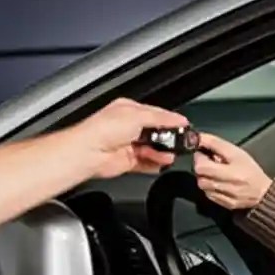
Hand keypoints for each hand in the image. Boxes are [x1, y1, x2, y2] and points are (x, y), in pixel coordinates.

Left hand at [70, 98, 189, 179]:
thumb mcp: (137, 116)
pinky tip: (161, 164)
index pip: (156, 113)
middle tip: (180, 142)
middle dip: (168, 138)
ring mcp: (128, 144)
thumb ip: (160, 117)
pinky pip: (145, 163)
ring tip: (170, 155)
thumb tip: (178, 118)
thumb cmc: (104, 129)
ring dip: (162, 152)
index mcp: (129, 110)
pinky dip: (154, 164)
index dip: (170, 120)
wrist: (90, 152)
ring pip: (152, 149)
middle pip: (155, 132)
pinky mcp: (127, 161)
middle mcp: (128, 127)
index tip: (184, 126)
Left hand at [193, 133, 272, 209]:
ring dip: (205, 177)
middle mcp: (226, 186)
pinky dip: (210, 187)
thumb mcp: (236, 152)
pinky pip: (209, 194)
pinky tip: (219, 183)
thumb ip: (216, 144)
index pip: (201, 166)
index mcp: (230, 172)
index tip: (204, 153)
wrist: (263, 192)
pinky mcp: (224, 204)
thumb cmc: (250, 169)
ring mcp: (225, 197)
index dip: (199, 157)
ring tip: (216, 173)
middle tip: (210, 162)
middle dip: (201, 167)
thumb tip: (199, 138)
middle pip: (199, 176)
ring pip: (202, 185)